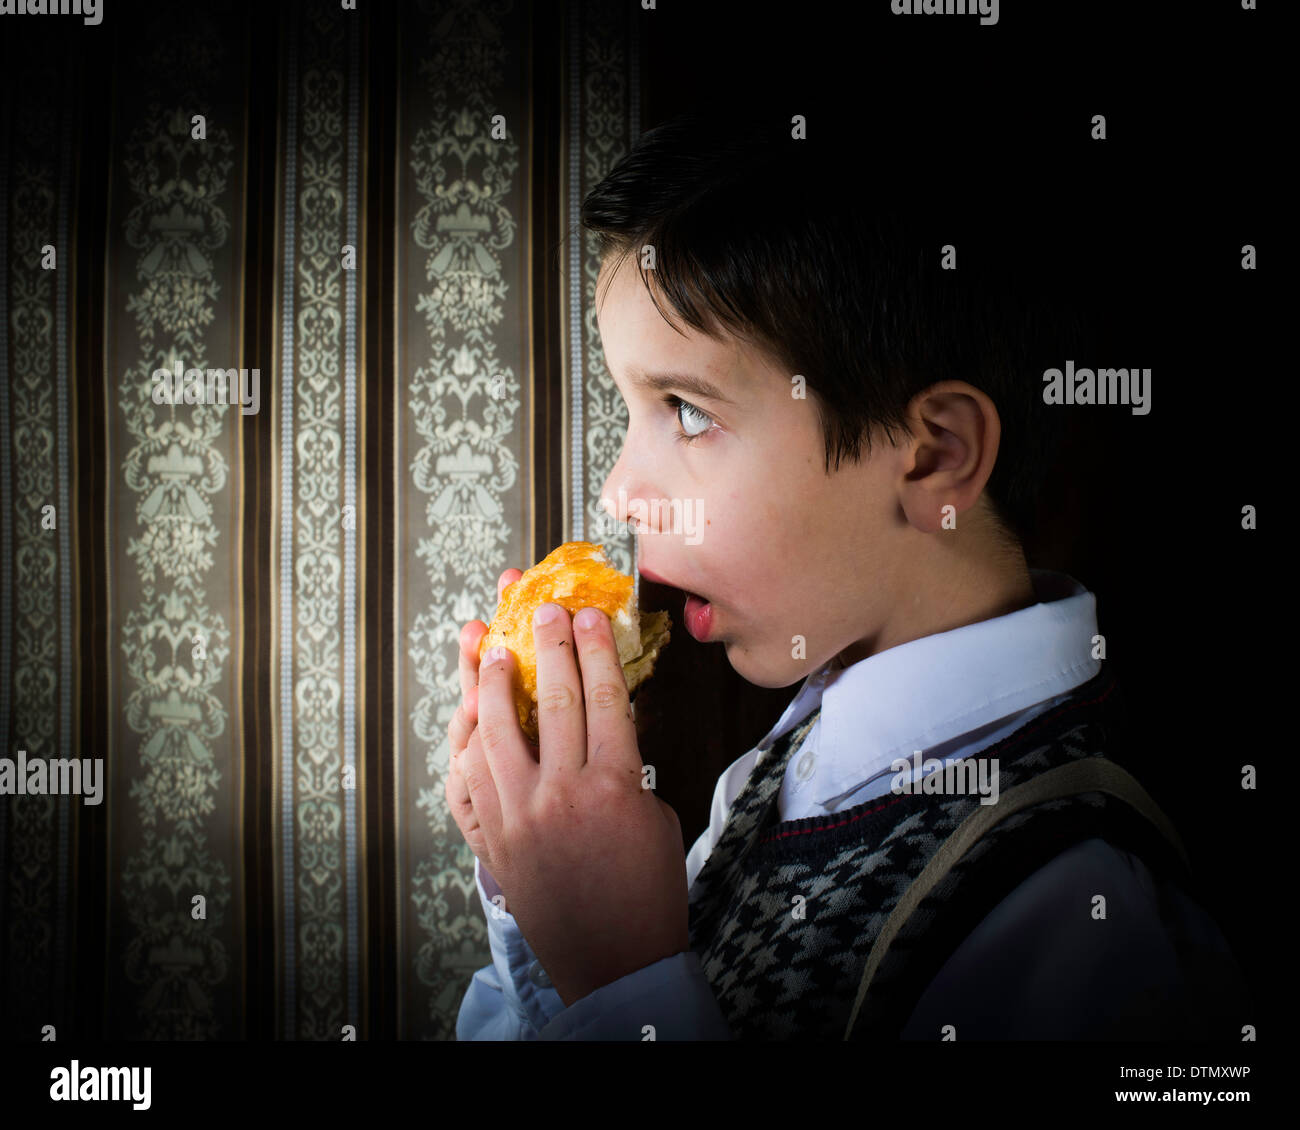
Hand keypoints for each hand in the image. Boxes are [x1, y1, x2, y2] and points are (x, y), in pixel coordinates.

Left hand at [451, 601, 689, 1006]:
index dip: (594, 649)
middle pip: (551, 701)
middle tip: (540, 606)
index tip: (586, 614)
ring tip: (490, 646)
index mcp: (615, 786)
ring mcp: (520, 817)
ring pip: (495, 732)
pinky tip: (469, 716)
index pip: (603, 697)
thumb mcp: (656, 819)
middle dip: (546, 645)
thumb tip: (598, 731)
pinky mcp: (493, 840)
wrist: (613, 964)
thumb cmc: (648, 893)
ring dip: (492, 683)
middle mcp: (562, 794)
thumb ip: (625, 768)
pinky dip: (467, 743)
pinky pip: (471, 780)